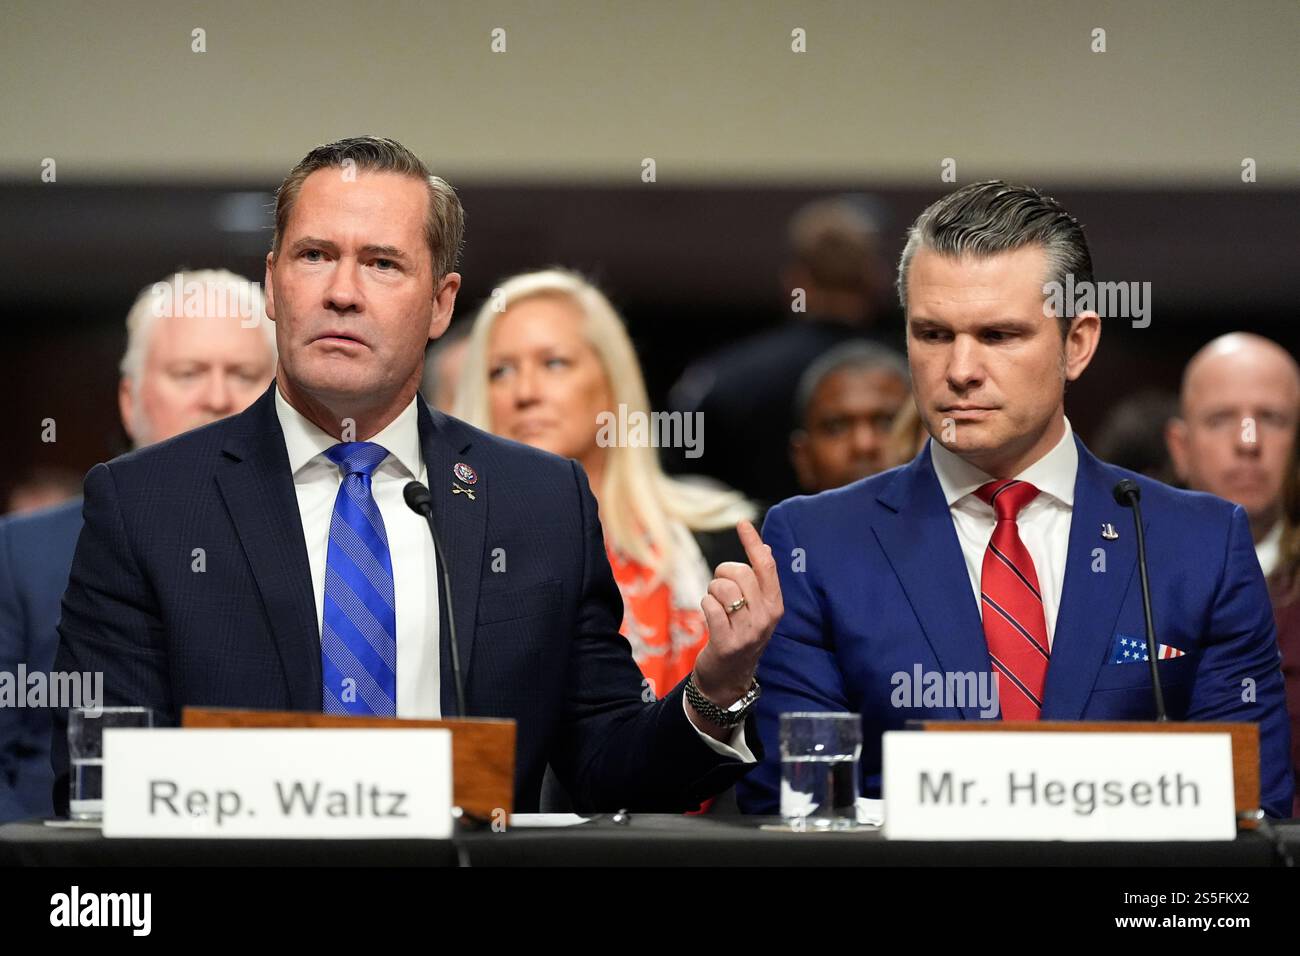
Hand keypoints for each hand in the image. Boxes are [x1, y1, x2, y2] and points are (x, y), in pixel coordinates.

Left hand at [692, 519, 783, 708]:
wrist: (728, 678)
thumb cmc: (740, 635)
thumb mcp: (757, 609)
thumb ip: (761, 581)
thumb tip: (765, 548)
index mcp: (775, 605)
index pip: (766, 566)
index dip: (752, 542)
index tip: (742, 523)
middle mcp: (766, 617)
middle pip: (740, 573)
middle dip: (723, 574)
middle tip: (720, 590)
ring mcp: (748, 631)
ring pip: (722, 588)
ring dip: (712, 592)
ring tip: (716, 607)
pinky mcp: (727, 643)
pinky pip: (710, 607)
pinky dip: (705, 607)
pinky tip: (710, 618)